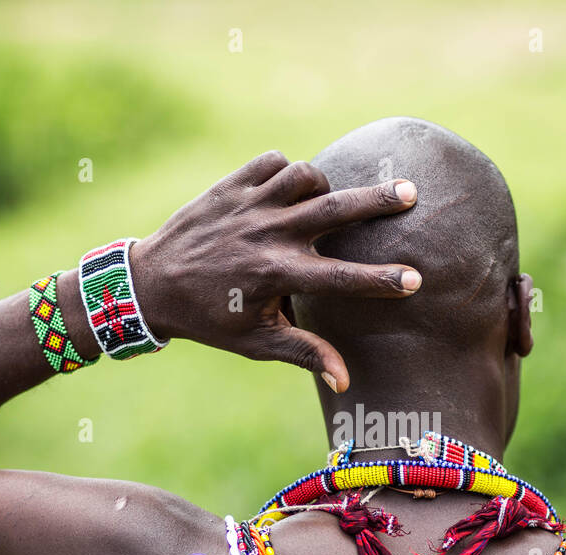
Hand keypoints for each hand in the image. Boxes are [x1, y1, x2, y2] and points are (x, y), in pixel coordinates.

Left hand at [129, 151, 420, 391]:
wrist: (150, 283)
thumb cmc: (209, 320)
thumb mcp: (255, 342)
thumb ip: (305, 354)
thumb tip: (346, 381)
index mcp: (275, 275)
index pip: (341, 278)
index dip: (381, 280)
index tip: (416, 279)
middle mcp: (265, 234)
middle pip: (333, 209)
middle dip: (377, 200)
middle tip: (411, 193)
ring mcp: (247, 205)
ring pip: (303, 175)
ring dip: (325, 184)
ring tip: (336, 199)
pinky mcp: (230, 185)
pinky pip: (272, 162)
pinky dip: (288, 170)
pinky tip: (293, 188)